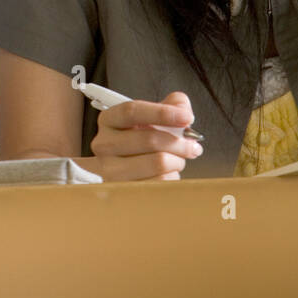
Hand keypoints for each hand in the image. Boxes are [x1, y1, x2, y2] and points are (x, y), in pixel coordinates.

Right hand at [88, 91, 202, 181]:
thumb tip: (183, 110)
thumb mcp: (154, 118)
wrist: (130, 173)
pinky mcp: (123, 192)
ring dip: (177, 162)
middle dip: (180, 143)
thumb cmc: (143, 142)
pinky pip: (159, 183)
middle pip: (149, 139)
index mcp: (109, 120)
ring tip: (177, 161)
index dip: (162, 112)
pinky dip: (172, 178)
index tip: (187, 118)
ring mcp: (110, 170)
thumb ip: (172, 104)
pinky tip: (168, 174)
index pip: (132, 111)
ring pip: (158, 163)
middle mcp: (104, 144)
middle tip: (193, 146)